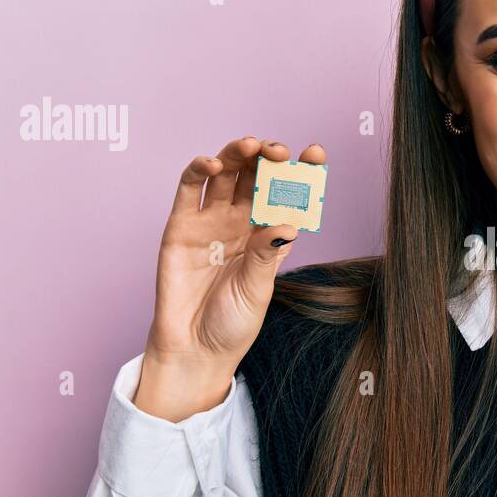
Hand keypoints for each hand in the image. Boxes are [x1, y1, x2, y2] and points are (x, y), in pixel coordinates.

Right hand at [134, 136, 326, 420]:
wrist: (194, 349)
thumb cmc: (232, 322)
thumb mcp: (258, 289)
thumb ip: (267, 255)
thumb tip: (287, 223)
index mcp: (268, 234)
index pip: (288, 194)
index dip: (302, 170)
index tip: (315, 152)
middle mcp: (241, 222)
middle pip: (255, 175)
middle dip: (267, 156)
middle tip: (276, 151)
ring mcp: (210, 220)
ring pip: (225, 174)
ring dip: (236, 153)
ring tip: (249, 146)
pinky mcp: (180, 226)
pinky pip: (188, 189)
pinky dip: (198, 169)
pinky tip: (211, 163)